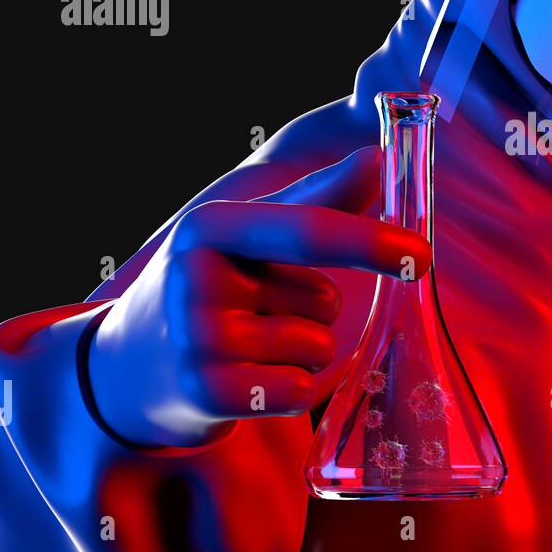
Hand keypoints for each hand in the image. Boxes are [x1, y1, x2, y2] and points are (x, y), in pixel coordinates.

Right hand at [87, 146, 429, 447]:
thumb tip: (378, 159)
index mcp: (213, 226)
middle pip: (324, 300)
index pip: (309, 229)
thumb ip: (319, 199)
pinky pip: (300, 390)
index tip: (420, 253)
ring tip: (249, 344)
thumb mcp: (251, 235)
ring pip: (316, 346)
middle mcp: (198, 277)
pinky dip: (291, 388)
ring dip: (302, 350)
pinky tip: (249, 379)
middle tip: (262, 309)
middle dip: (315, 309)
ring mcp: (198, 338)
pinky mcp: (208, 393)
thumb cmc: (214, 285)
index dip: (371, 240)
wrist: (131, 366)